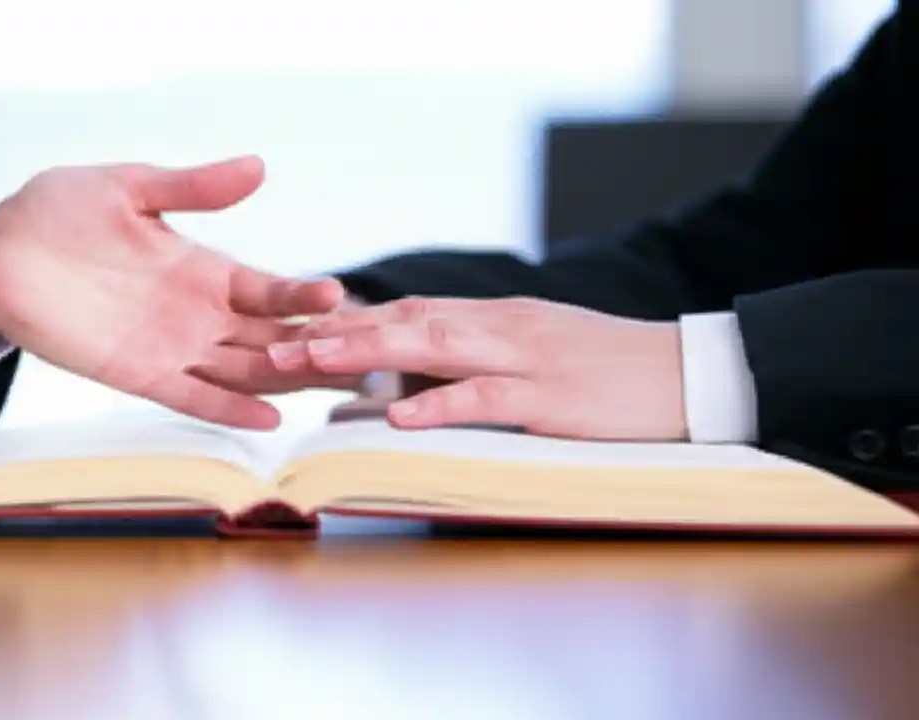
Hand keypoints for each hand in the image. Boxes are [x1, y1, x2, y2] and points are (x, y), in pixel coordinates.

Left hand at [0, 156, 346, 429]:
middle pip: (271, 339)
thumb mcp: (131, 188)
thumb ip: (193, 187)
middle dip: (314, 347)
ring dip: (284, 379)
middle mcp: (199, 314)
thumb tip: (258, 167)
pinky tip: (269, 419)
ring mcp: (173, 348)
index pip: (270, 290)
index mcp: (205, 269)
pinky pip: (192, 398)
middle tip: (362, 355)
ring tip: (328, 386)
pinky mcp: (139, 375)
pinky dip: (229, 409)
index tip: (341, 297)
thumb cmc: (60, 211)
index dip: (305, 296)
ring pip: (243, 372)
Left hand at [268, 297, 686, 439]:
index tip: (291, 332)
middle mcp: (501, 326)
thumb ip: (476, 360)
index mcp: (495, 317)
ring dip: (369, 353)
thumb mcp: (536, 352)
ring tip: (314, 361)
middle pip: (406, 322)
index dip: (347, 322)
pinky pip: (487, 398)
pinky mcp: (551, 396)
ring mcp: (525, 358)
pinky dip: (440, 404)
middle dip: (337, 334)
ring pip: (435, 347)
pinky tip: (399, 416)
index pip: (408, 312)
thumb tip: (409, 382)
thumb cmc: (608, 370)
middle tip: (273, 347)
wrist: (687, 373)